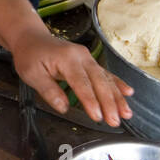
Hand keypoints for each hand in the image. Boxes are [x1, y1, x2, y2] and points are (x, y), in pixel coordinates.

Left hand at [11, 30, 133, 127]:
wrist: (32, 38)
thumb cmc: (30, 56)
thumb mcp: (32, 74)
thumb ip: (49, 90)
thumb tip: (63, 107)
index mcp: (67, 59)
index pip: (81, 83)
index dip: (90, 101)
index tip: (97, 116)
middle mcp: (81, 57)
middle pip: (99, 82)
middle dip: (109, 103)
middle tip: (115, 121)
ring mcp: (87, 58)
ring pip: (106, 79)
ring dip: (117, 97)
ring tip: (127, 113)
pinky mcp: (89, 62)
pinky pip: (106, 74)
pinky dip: (118, 84)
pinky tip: (128, 92)